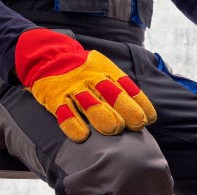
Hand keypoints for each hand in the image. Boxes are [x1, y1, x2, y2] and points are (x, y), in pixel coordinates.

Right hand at [15, 28, 156, 142]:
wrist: (47, 56)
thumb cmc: (82, 72)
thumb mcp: (103, 72)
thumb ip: (120, 90)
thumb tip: (144, 117)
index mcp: (106, 72)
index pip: (127, 87)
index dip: (139, 103)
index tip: (148, 118)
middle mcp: (91, 79)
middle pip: (111, 94)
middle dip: (126, 109)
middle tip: (136, 124)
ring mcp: (73, 88)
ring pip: (89, 102)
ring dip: (102, 116)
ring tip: (114, 129)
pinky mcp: (55, 97)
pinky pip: (64, 111)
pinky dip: (72, 123)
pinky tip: (82, 136)